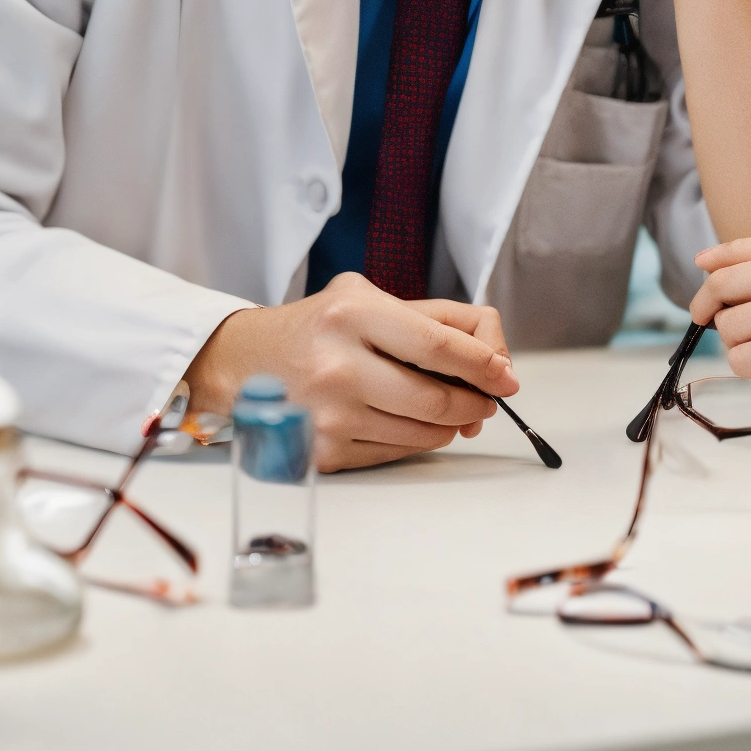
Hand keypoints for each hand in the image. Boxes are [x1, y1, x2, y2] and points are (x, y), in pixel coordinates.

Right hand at [185, 275, 518, 471]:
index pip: (440, 346)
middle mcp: (338, 366)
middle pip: (437, 399)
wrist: (243, 364)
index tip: (507, 376)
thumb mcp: (367, 297)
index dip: (485, 364)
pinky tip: (415, 423)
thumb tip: (495, 361)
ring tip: (456, 411)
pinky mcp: (322, 452)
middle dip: (477, 402)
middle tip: (488, 400)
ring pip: (422, 432)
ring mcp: (329, 415)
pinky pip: (395, 452)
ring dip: (452, 425)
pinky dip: (418, 440)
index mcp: (353, 315)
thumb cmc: (319, 327)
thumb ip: (434, 319)